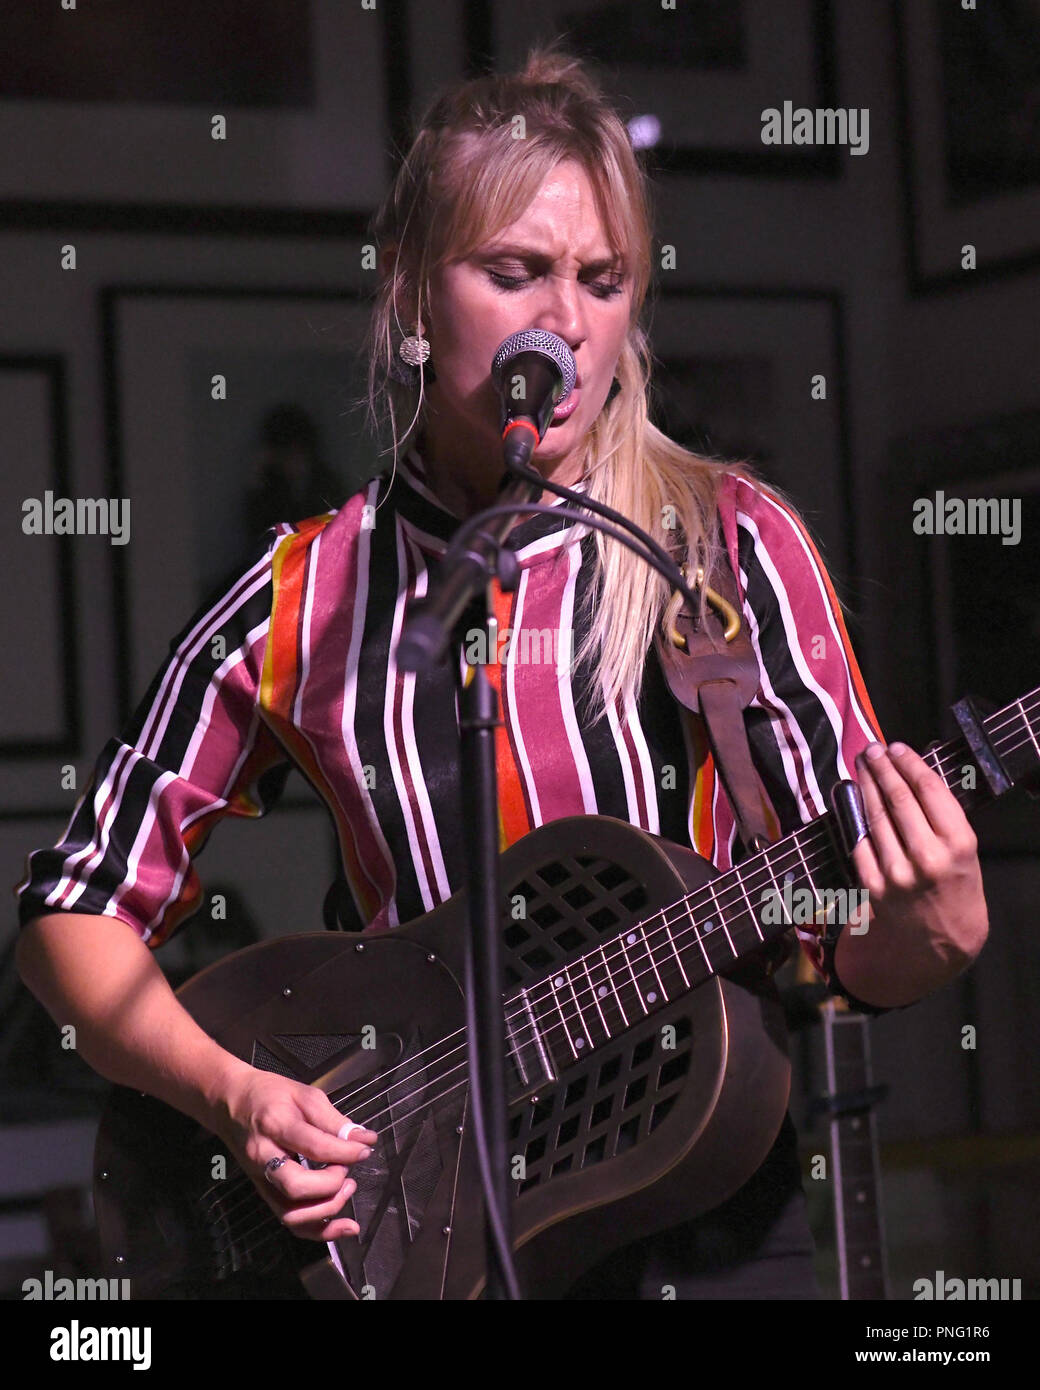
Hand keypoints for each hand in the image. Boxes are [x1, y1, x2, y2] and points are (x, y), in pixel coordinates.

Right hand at [214, 1066, 378, 1242]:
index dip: (345, 1152)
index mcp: (275, 1125)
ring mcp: (262, 1180)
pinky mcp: (265, 1193)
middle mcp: (264, 1157)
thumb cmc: (269, 1095)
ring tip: (346, 1188)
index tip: (365, 1149)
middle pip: (297, 1186)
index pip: (313, 1146)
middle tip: (348, 1168)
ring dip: (326, 1209)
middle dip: (332, 1183)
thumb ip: (334, 1120)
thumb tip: (364, 1139)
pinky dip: (317, 1229)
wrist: (231, 1104)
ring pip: (291, 1213)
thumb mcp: (305, 1094)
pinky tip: (341, 1225)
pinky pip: (290, 1220)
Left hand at [838, 740, 988, 1006]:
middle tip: (872, 749)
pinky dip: (854, 816)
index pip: (928, 790)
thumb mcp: (965, 852)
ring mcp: (897, 872)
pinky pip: (860, 841)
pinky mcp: (873, 885)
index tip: (897, 747)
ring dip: (866, 785)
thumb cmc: (955, 889)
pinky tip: (853, 798)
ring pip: (875, 815)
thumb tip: (910, 775)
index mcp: (958, 844)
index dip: (909, 763)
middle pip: (898, 798)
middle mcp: (928, 856)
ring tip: (862, 766)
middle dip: (882, 767)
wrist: (939, 942)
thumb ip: (942, 818)